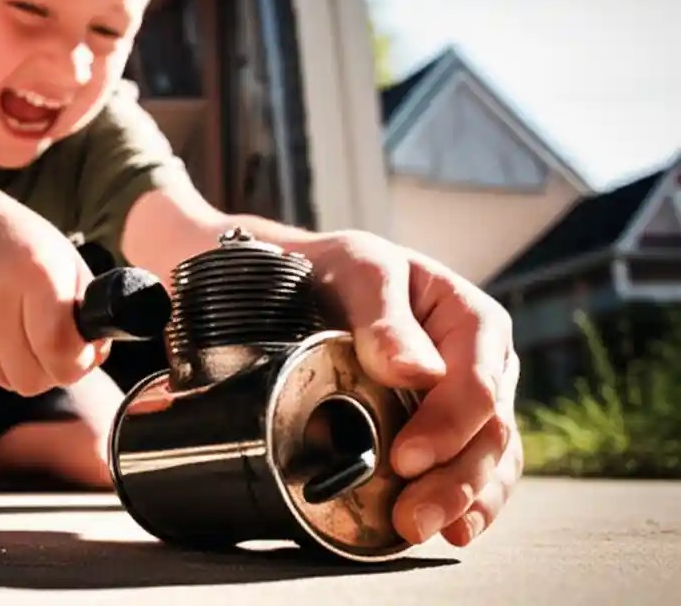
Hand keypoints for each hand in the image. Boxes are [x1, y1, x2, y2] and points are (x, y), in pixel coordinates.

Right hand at [0, 205, 109, 395]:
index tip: (80, 351)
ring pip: (8, 382)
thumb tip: (93, 357)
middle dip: (51, 373)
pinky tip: (1, 331)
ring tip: (25, 334)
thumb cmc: (23, 246)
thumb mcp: (67, 263)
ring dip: (24, 368)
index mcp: (37, 276)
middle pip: (31, 380)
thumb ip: (87, 312)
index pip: (59, 353)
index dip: (77, 363)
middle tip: (54, 349)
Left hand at [288, 230, 521, 547]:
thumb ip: (386, 321)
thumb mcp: (361, 272)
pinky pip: (475, 473)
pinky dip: (467, 504)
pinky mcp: (451, 432)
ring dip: (461, 502)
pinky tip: (454, 531)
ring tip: (423, 530)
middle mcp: (485, 366)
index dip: (447, 426)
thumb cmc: (343, 272)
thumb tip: (418, 373)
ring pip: (488, 461)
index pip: (476, 383)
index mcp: (472, 320)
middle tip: (413, 517)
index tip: (406, 458)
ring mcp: (471, 404)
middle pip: (487, 433)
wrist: (314, 280)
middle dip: (454, 481)